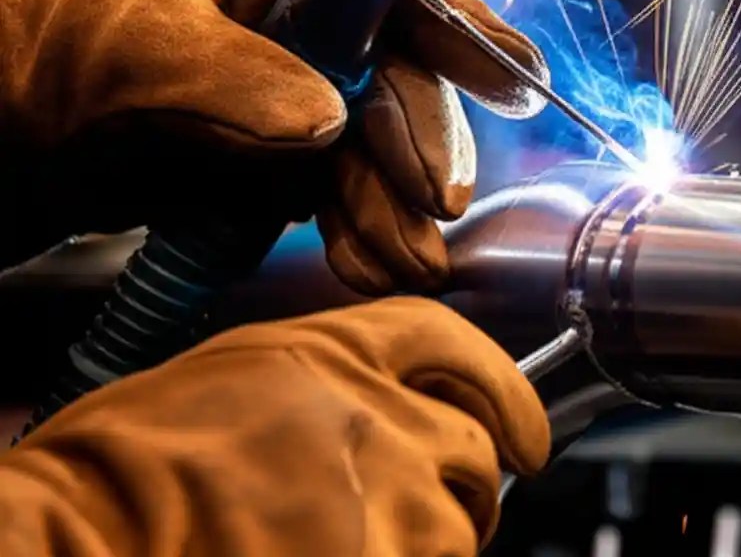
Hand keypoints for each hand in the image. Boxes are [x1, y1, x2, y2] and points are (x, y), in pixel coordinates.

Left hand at [0, 0, 548, 292]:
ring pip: (385, 157)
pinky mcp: (301, 166)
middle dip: (424, 154)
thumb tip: (326, 120)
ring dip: (399, 215)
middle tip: (436, 211)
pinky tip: (368, 265)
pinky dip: (365, 237)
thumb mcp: (134, 48)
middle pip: (404, 87)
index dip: (463, 31)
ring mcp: (312, 102)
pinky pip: (352, 202)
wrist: (30, 134)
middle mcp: (316, 35)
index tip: (515, 78)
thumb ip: (224, 75)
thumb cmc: (69, 57)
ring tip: (404, 265)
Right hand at [0, 297, 549, 555]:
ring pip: (460, 526)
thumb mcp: (233, 383)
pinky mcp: (378, 556)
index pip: (451, 345)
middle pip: (471, 447)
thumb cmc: (124, 470)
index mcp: (326, 354)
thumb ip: (325, 391)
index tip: (524, 432)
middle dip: (468, 489)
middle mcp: (369, 412)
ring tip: (371, 550)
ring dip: (435, 546)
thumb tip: (386, 420)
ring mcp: (381, 492)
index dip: (504, 391)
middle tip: (443, 516)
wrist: (75, 537)